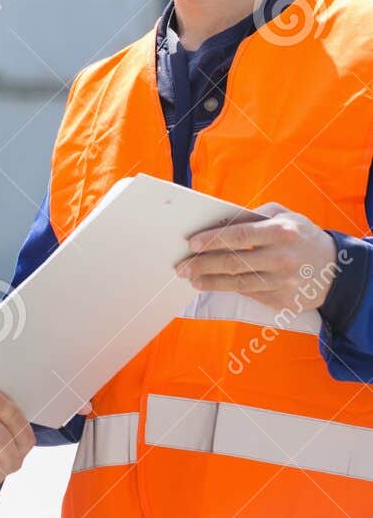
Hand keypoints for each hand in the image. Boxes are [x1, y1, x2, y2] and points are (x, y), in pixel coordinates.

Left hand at [176, 202, 338, 314]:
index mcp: (282, 232)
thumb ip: (255, 217)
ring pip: (239, 284)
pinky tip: (214, 285)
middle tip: (182, 267)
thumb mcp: (286, 216)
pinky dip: (230, 290)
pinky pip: (250, 295)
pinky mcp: (283, 301)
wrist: (335, 270)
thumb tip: (222, 223)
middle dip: (203, 265)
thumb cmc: (302, 236)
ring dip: (211, 282)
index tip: (192, 244)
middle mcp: (282, 259)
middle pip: (235, 263)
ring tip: (193, 279)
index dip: (214, 240)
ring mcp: (283, 283)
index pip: (240, 236)